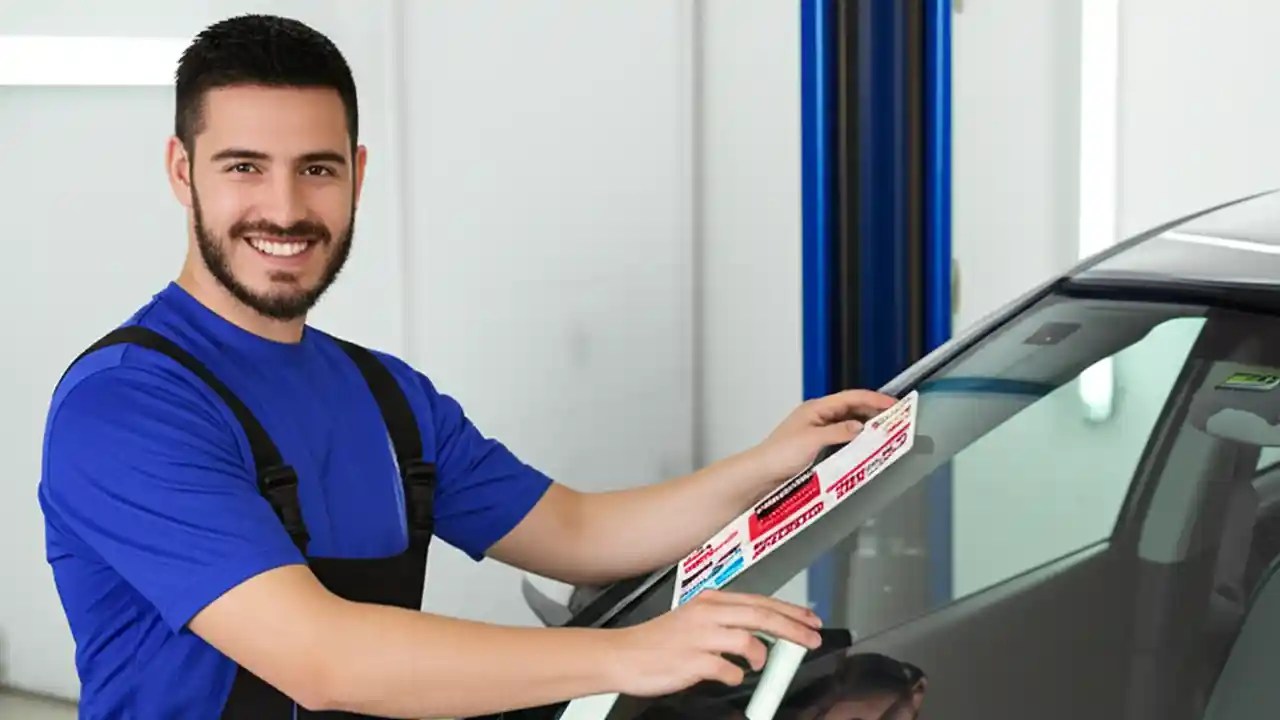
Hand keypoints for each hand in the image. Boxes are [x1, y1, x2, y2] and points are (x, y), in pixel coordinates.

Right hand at [607, 589, 823, 696]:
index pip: (760, 601)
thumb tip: (762, 634)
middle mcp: (708, 613)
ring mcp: (700, 637)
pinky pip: (728, 671)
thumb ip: (727, 622)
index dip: (790, 612)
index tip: (810, 621)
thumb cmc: (660, 642)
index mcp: (710, 600)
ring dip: (761, 656)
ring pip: (749, 641)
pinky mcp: (693, 661)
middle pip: (762, 616)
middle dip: (793, 629)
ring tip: (759, 666)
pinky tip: (729, 677)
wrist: (624, 656)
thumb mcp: (696, 620)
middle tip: (812, 640)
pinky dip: (735, 677)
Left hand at [754, 389, 897, 481]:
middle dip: (874, 411)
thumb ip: (838, 431)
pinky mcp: (816, 445)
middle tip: (896, 418)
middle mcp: (817, 416)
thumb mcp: (812, 440)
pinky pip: (842, 437)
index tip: (894, 404)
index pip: (851, 397)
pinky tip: (866, 446)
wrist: (761, 474)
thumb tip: (862, 426)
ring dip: (866, 425)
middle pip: (851, 408)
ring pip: (848, 422)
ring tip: (886, 430)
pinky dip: (856, 439)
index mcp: (816, 408)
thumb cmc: (779, 455)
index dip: (874, 399)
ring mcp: (817, 430)